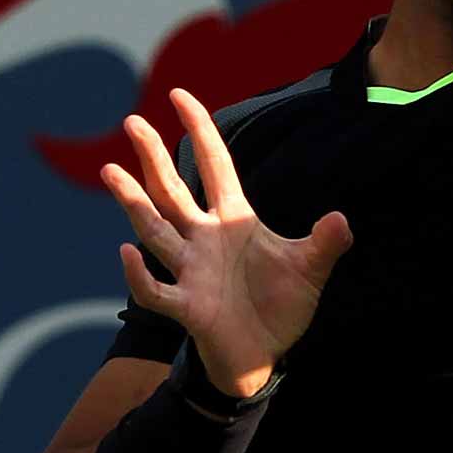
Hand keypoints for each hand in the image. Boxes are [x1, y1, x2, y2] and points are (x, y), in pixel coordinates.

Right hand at [98, 88, 353, 398]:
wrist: (265, 357)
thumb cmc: (281, 307)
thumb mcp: (310, 270)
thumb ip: (325, 244)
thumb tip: (341, 219)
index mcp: (234, 220)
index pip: (215, 165)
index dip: (200, 130)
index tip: (180, 95)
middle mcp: (205, 239)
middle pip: (172, 189)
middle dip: (153, 155)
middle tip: (132, 120)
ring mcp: (192, 271)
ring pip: (155, 229)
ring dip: (133, 201)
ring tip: (110, 169)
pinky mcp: (187, 308)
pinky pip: (156, 289)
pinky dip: (140, 274)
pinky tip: (126, 252)